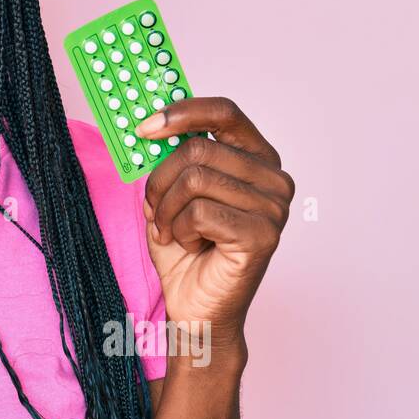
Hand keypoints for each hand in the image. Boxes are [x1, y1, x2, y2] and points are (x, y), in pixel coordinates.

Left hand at [134, 97, 293, 350]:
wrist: (197, 307)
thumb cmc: (186, 249)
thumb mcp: (172, 191)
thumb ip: (170, 156)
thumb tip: (149, 124)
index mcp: (257, 158)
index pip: (224, 112)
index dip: (182, 112)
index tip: (144, 126)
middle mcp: (274, 178)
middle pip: (198, 147)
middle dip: (161, 179)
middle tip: (153, 207)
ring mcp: (274, 207)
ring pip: (194, 179)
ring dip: (167, 209)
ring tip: (172, 230)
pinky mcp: (263, 234)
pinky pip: (199, 212)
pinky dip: (179, 230)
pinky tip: (191, 245)